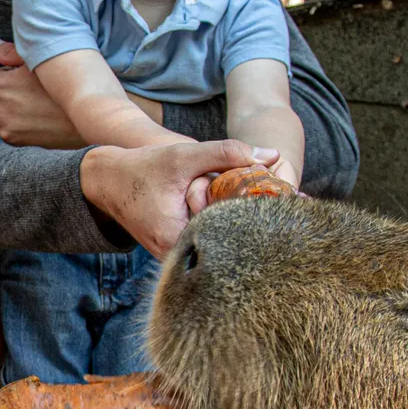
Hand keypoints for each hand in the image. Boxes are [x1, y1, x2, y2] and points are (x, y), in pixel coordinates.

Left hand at [0, 35, 84, 148]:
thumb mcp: (37, 61)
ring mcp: (3, 125)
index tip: (35, 84)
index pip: (2, 78)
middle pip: (1, 97)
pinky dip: (20, 127)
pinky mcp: (12, 140)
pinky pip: (10, 130)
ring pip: (5, 113)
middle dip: (14, 95)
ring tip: (39, 109)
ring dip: (15, 111)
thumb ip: (8, 51)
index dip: (19, 79)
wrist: (84, 115)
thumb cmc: (61, 84)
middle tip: (39, 97)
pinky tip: (38, 121)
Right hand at [85, 140, 276, 257]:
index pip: (233, 236)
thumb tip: (271, 155)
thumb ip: (226, 153)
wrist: (109, 182)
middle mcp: (178, 254)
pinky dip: (231, 225)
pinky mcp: (181, 249)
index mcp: (177, 237)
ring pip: (224, 244)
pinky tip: (253, 211)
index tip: (294, 209)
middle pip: (231, 245)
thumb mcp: (183, 156)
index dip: (264, 224)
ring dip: (246, 226)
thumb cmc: (142, 169)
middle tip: (298, 207)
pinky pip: (214, 239)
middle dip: (261, 226)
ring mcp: (179, 255)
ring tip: (283, 210)